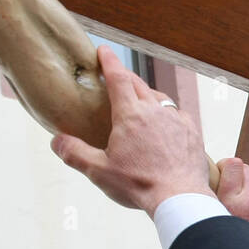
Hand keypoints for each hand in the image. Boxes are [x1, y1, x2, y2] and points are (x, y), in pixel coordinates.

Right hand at [51, 45, 211, 214]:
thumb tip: (57, 140)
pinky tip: (166, 121)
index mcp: (130, 114)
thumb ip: (75, 153)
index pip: (118, 78)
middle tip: (117, 75)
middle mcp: (155, 110)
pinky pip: (179, 114)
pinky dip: (169, 112)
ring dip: (148, 94)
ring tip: (141, 100)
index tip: (103, 51)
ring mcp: (176, 120)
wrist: (179, 197)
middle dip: (126, 76)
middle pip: (139, 84)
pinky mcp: (192, 132)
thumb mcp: (99, 171)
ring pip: (160, 97)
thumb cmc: (139, 184)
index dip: (109, 62)